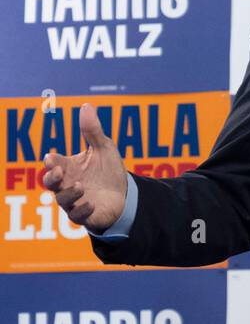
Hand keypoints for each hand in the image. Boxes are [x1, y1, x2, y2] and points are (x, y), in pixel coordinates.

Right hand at [41, 103, 127, 233]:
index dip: (51, 162)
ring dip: (69, 194)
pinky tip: (91, 204)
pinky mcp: (87, 215)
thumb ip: (93, 131)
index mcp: (68, 167)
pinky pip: (78, 217)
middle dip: (51, 178)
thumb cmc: (108, 170)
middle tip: (58, 172)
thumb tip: (86, 106)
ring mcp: (76, 201)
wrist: (125, 194)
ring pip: (63, 200)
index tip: (52, 158)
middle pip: (50, 183)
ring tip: (79, 186)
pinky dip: (82, 211)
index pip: (53, 163)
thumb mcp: (103, 148)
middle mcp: (67, 184)